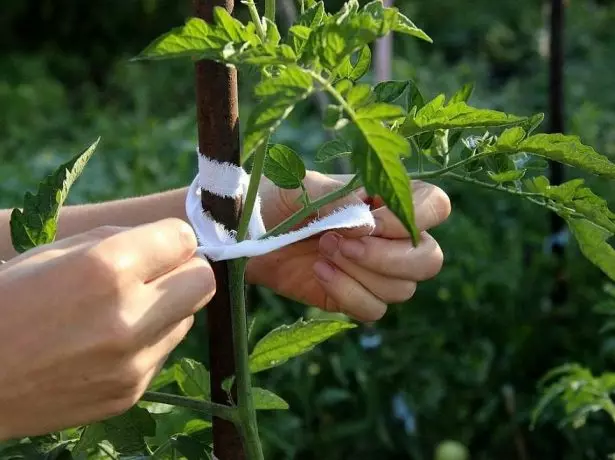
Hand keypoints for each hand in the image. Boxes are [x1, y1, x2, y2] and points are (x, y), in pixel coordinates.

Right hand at [0, 218, 214, 439]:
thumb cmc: (6, 301)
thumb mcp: (54, 251)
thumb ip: (120, 241)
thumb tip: (173, 242)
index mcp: (106, 270)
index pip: (185, 239)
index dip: (173, 238)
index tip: (160, 243)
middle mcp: (128, 318)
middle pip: (204, 282)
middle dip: (186, 271)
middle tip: (158, 273)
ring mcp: (132, 363)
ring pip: (187, 319)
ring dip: (167, 308)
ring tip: (123, 311)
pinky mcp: (129, 393)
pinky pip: (162, 353)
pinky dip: (147, 342)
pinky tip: (108, 343)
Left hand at [246, 172, 450, 321]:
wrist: (244, 232)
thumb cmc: (276, 198)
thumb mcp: (303, 189)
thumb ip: (338, 202)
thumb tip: (368, 226)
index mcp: (386, 199)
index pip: (434, 207)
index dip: (412, 219)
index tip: (368, 221)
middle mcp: (390, 236)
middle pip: (430, 259)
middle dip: (386, 257)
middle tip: (338, 242)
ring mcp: (375, 271)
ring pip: (403, 289)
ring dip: (359, 274)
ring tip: (321, 252)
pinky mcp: (355, 297)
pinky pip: (374, 310)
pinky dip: (347, 295)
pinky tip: (318, 273)